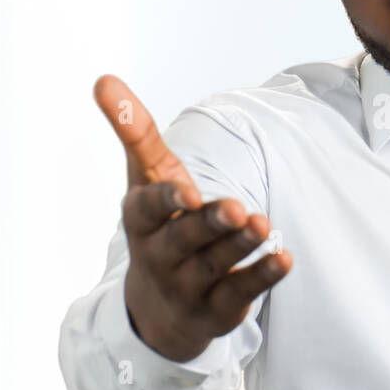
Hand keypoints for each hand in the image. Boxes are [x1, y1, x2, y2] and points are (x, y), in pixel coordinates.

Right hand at [93, 74, 291, 361]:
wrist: (158, 311)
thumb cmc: (157, 226)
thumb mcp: (145, 179)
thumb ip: (134, 132)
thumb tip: (104, 77)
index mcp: (142, 222)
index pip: (148, 210)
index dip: (166, 201)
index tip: (188, 191)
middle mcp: (161, 256)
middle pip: (185, 239)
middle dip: (210, 224)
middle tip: (236, 209)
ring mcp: (188, 286)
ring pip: (215, 265)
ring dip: (240, 246)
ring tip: (264, 224)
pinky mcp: (218, 309)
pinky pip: (240, 293)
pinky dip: (262, 276)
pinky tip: (285, 258)